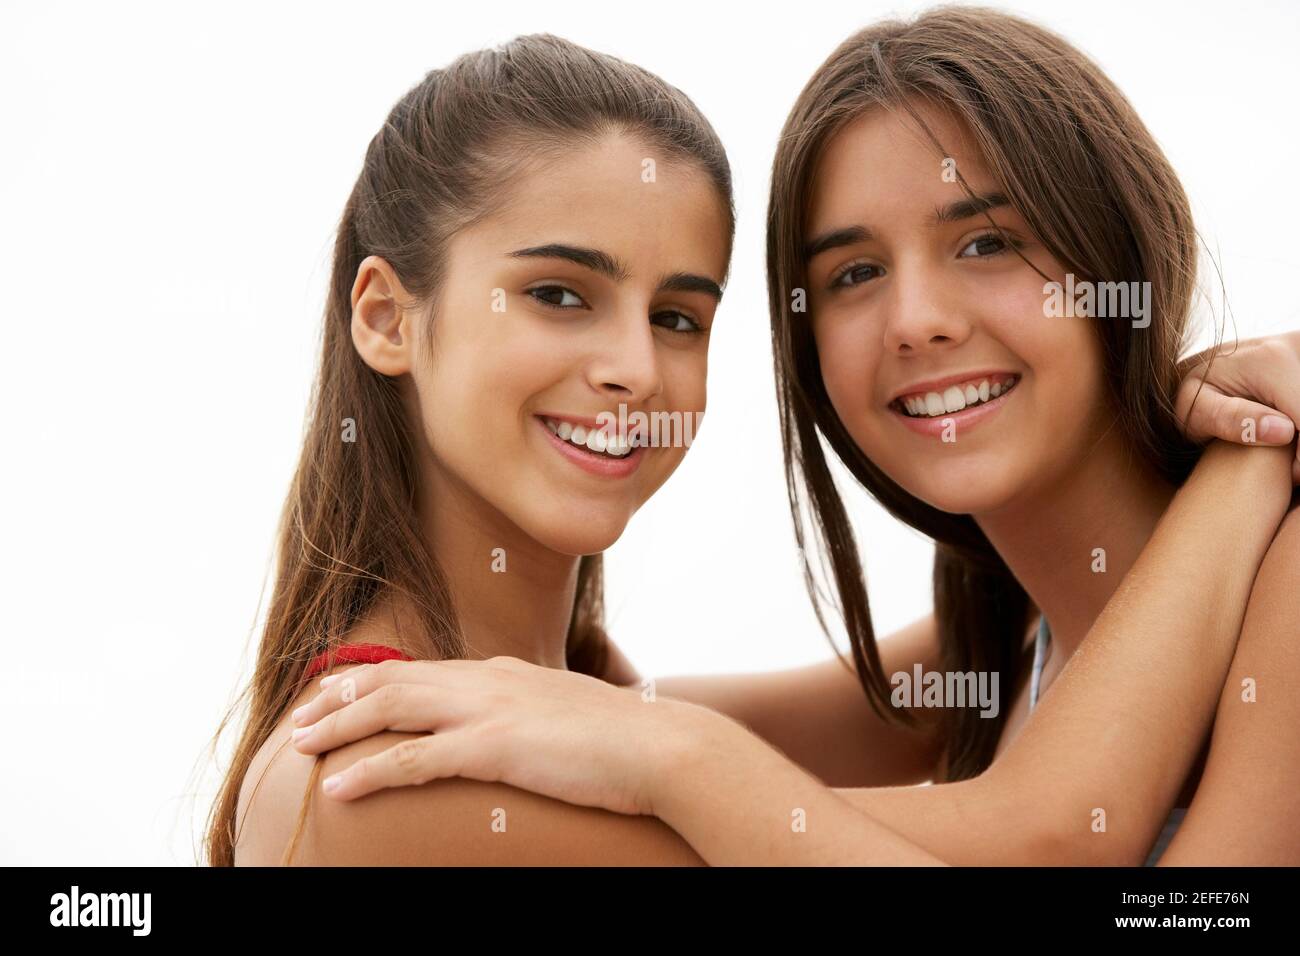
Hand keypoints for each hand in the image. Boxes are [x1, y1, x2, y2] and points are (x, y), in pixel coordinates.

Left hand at [288, 656, 711, 814]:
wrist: (662, 746)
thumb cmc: (625, 741)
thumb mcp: (569, 715)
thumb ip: (534, 714)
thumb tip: (520, 730)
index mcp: (504, 672)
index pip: (423, 670)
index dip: (374, 682)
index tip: (340, 695)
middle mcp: (487, 680)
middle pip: (393, 679)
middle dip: (340, 696)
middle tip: (301, 718)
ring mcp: (488, 710)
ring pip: (391, 708)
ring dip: (338, 725)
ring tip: (300, 744)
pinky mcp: (493, 746)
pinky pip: (413, 759)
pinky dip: (369, 771)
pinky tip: (339, 787)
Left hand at [1176, 332, 1299, 481]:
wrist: (1200, 364)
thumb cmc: (1193, 394)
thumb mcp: (1194, 410)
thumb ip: (1231, 420)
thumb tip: (1284, 431)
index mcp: (1271, 361)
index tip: (1290, 475)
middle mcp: (1297, 346)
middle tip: (1290, 467)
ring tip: (1290, 449)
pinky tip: (1292, 430)